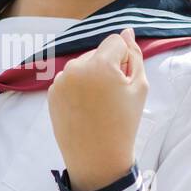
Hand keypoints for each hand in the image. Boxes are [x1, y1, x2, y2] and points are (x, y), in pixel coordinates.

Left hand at [47, 27, 147, 190]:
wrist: (97, 158)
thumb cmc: (124, 123)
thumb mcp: (139, 87)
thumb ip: (134, 55)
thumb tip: (127, 32)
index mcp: (98, 64)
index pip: (115, 42)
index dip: (124, 59)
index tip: (124, 82)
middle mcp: (74, 68)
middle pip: (97, 53)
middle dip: (107, 67)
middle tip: (112, 98)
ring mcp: (60, 81)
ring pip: (83, 66)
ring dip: (92, 77)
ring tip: (98, 105)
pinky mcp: (51, 93)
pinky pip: (70, 80)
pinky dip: (78, 89)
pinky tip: (84, 109)